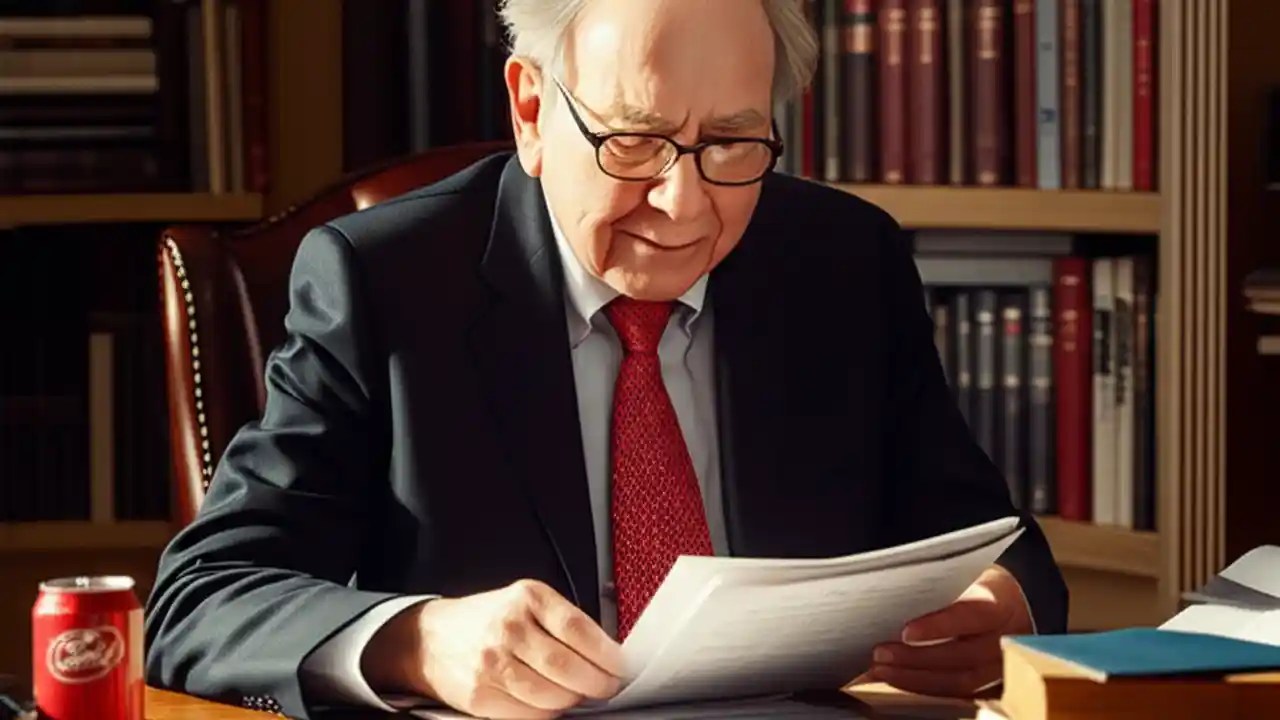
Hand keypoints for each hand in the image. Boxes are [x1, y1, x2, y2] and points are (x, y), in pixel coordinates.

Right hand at [362, 579, 624, 718]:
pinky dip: (547, 715)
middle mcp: (508, 628)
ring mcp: (491, 663)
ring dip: (572, 700)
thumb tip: (608, 655)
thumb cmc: (490, 619)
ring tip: (577, 693)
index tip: (620, 667)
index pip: (578, 630)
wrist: (432, 639)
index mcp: (528, 598)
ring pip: (551, 697)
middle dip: (597, 684)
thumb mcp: (526, 602)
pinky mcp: (480, 696)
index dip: (607, 655)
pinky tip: (550, 704)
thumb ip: (563, 623)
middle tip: (607, 687)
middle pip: (567, 668)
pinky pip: (529, 716)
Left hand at [867, 566, 1032, 697]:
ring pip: (958, 681)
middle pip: (962, 655)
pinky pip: (956, 694)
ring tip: (881, 669)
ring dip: (914, 677)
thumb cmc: (975, 585)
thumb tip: (891, 593)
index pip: (972, 615)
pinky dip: (922, 688)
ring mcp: (1001, 667)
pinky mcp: (991, 686)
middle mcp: (1007, 638)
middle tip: (880, 652)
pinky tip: (896, 679)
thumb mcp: (964, 574)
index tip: (906, 631)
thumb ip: (938, 586)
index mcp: (1002, 603)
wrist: (1009, 606)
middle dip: (916, 657)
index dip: (939, 625)